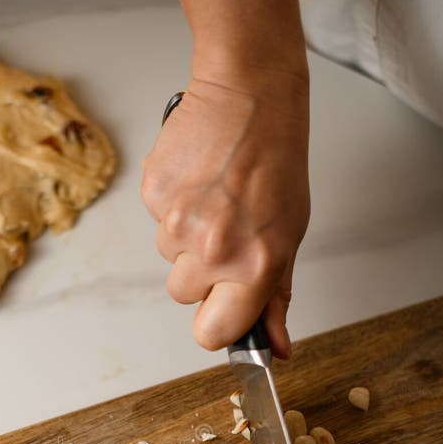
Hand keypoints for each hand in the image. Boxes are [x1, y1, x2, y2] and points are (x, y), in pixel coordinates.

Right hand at [141, 72, 308, 353]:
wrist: (249, 95)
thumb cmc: (276, 163)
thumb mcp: (288, 236)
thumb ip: (277, 297)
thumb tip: (277, 348)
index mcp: (254, 266)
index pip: (212, 334)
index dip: (214, 324)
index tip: (219, 310)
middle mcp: (213, 250)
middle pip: (183, 295)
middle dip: (199, 273)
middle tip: (225, 232)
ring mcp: (178, 223)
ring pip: (168, 258)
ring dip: (186, 238)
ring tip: (213, 199)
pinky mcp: (154, 195)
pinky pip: (156, 223)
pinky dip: (172, 207)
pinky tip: (197, 182)